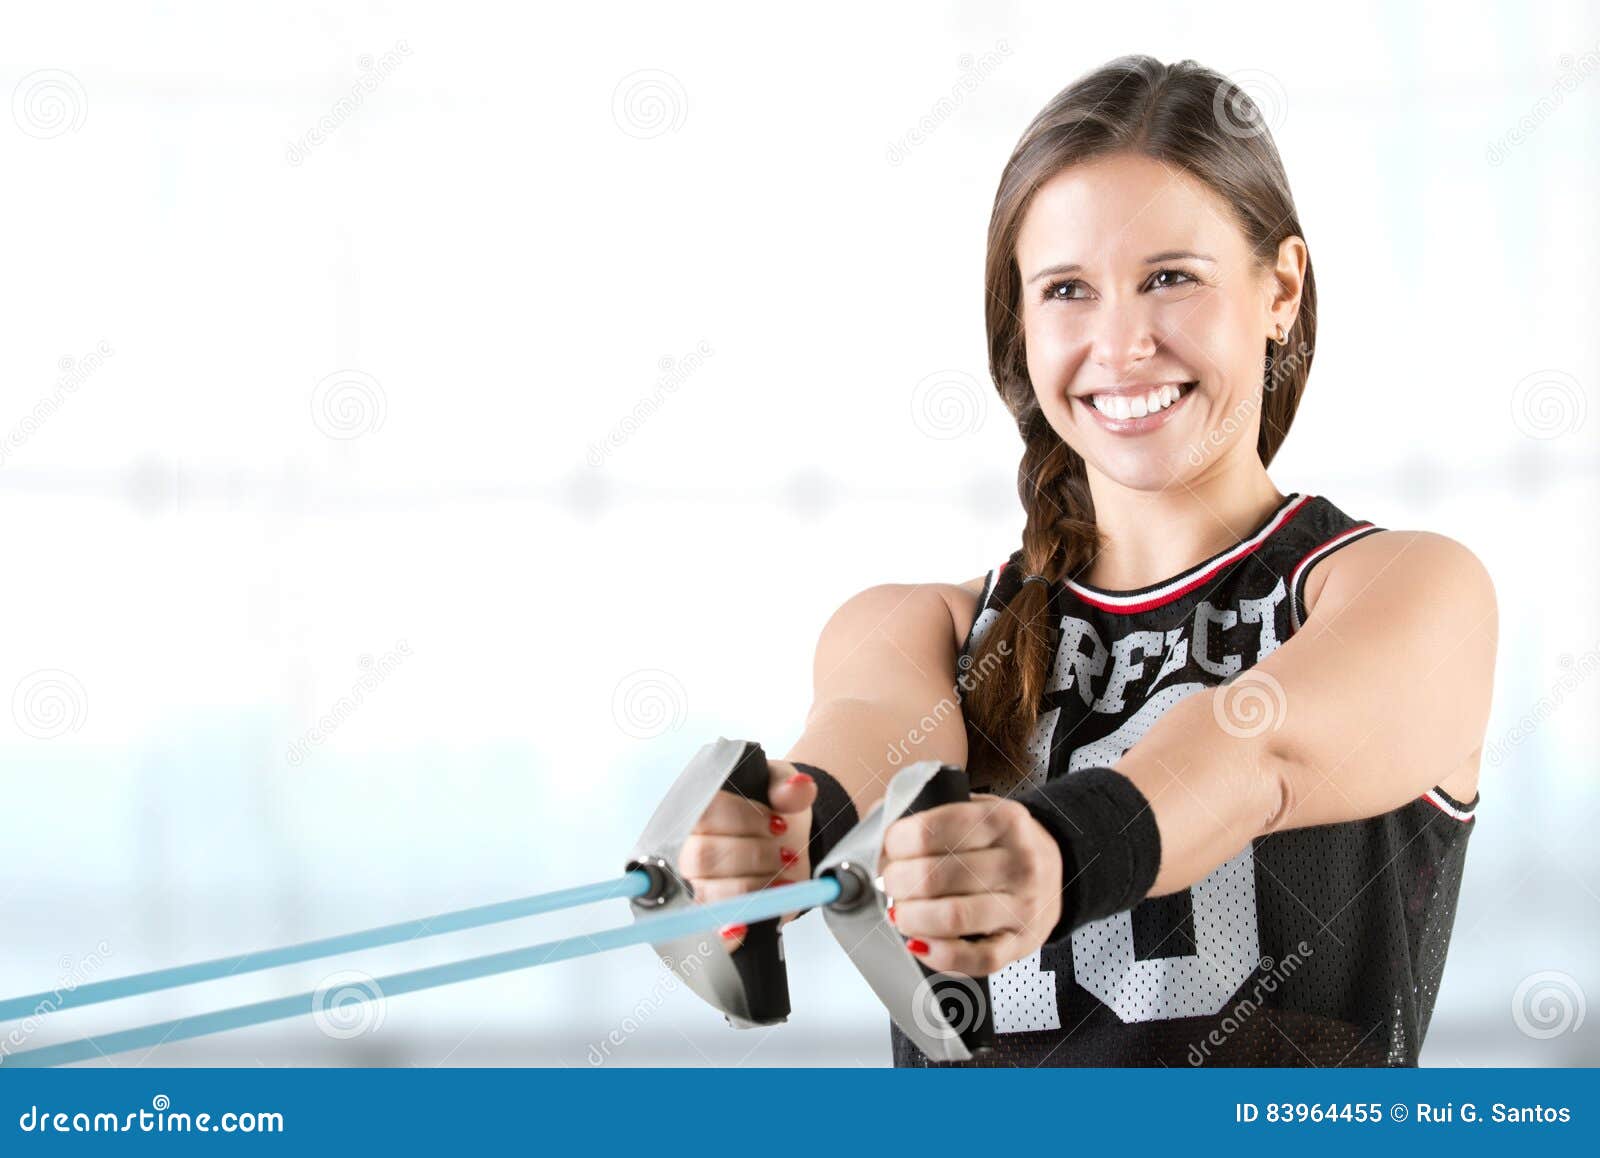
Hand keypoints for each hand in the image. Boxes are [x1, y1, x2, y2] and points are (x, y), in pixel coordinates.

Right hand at [681, 760, 817, 952]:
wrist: (785, 845)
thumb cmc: (774, 815)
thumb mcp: (784, 793)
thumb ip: (789, 788)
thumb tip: (798, 787)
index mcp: (698, 811)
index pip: (706, 812)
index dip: (744, 819)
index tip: (779, 824)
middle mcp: (686, 848)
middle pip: (702, 856)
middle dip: (753, 856)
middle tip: (786, 854)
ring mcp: (693, 885)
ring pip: (708, 893)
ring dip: (753, 889)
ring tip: (784, 881)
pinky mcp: (707, 916)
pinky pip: (704, 932)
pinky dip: (727, 931)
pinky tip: (746, 926)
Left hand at [880, 792, 1062, 975]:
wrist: (1059, 871)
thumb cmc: (1005, 843)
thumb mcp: (976, 810)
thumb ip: (928, 813)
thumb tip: (875, 826)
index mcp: (1002, 819)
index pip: (929, 830)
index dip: (895, 844)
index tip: (888, 849)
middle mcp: (1017, 861)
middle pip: (934, 876)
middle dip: (896, 883)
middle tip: (890, 884)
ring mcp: (1022, 905)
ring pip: (952, 917)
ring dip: (911, 918)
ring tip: (901, 912)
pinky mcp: (1021, 943)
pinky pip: (977, 959)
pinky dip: (939, 955)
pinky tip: (922, 943)